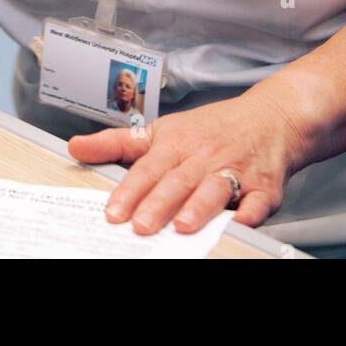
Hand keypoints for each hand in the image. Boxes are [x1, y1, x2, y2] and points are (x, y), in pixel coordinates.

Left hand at [66, 88, 304, 235]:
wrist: (270, 118)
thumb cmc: (211, 129)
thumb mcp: (162, 129)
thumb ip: (117, 143)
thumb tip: (75, 147)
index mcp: (177, 142)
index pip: (148, 168)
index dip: (130, 190)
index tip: (112, 212)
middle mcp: (204, 155)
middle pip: (178, 180)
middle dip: (159, 203)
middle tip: (140, 226)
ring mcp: (235, 169)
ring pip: (215, 187)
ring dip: (199, 206)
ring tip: (182, 226)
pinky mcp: (263, 185)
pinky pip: (257, 199)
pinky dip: (250, 211)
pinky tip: (240, 222)